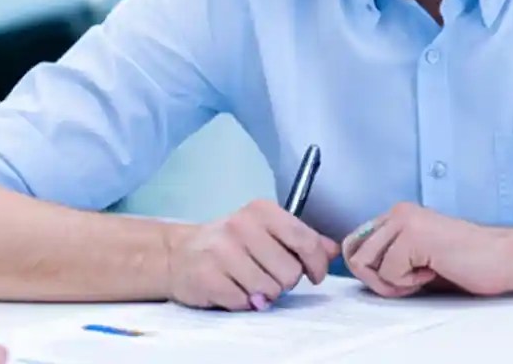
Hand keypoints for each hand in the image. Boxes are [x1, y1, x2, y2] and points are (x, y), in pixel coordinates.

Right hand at [167, 199, 340, 310]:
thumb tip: (334, 250)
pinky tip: (232, 288)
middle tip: (268, 275)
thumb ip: (303, 239)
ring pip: (268, 290)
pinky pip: (244, 302)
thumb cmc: (230, 243)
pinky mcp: (208, 276)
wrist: (178, 253)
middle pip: (289, 272)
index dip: (317, 264)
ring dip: (263, 294)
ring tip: (249, 282)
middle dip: (284, 281)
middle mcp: (241, 226)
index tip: (314, 274)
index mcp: (262, 211)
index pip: (305, 241)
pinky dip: (243, 302)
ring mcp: (222, 250)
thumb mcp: (267, 232)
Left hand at [343, 203, 512, 298]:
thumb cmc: (468, 263)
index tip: (398, 277)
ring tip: (421, 276)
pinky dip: (409, 283)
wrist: (504, 257)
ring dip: (391, 282)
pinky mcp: (413, 235)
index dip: (369, 270)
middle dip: (376, 279)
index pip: (355, 243)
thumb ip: (387, 258)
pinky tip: (434, 270)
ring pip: (364, 263)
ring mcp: (404, 221)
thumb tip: (354, 266)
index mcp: (399, 215)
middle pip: (354, 254)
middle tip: (409, 281)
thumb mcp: (418, 259)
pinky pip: (387, 272)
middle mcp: (398, 212)